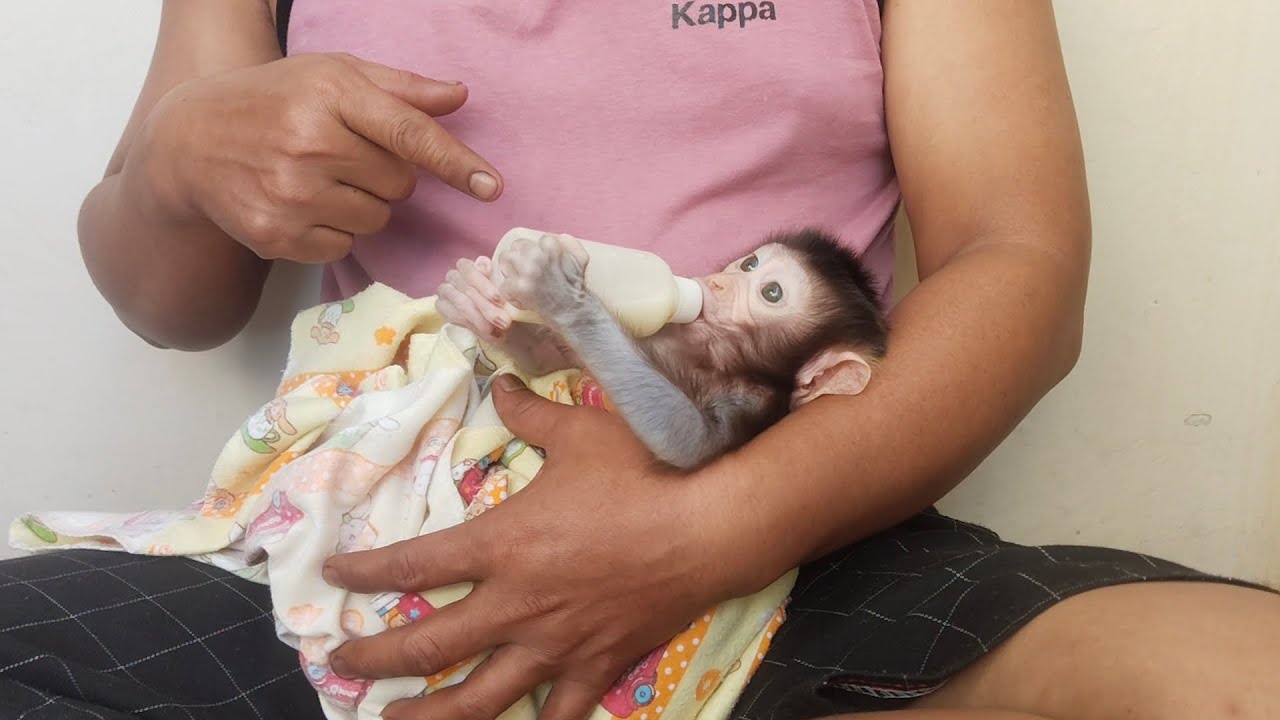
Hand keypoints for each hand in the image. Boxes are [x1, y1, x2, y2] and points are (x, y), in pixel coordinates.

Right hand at [128, 51, 503, 263]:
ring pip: (376, 220)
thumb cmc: (272, 101)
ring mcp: (291, 195)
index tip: (491, 187)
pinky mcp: (277, 235)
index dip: (455, 161)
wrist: (187, 142)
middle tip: (342, 155)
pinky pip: (344, 247)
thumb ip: (398, 89)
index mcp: (330, 95)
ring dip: (361, 204)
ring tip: (317, 178)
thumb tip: (459, 97)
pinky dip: (333, 231)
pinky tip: (300, 204)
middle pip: (400, 184)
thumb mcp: (330, 76)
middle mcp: (310, 144)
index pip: (408, 133)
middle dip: (385, 174)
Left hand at [321, 376, 740, 719]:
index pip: (410, 565)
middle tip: (339, 662)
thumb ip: (531, 413)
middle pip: (425, 646)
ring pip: (477, 699)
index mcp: (501, 545)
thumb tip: (500, 385)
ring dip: (428, 716)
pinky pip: (558, 714)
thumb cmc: (640, 476)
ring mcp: (554, 646)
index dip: (362, 573)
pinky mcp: (595, 668)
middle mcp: (515, 606)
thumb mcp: (581, 432)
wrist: (706, 529)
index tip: (333, 576)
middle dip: (372, 658)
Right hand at [436, 256, 513, 342]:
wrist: (493, 316)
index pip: (470, 271)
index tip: (500, 301)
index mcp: (466, 266)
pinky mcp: (440, 306)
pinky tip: (487, 334)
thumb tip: (484, 265)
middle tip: (504, 322)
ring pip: (461, 303)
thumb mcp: (500, 287)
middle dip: (488, 308)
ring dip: (481, 319)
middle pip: (468, 290)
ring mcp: (445, 290)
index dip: (485, 286)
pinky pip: (454, 316)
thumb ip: (492, 274)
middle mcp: (453, 276)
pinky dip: (473, 326)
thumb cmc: (497, 299)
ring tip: (497, 331)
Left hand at [495, 233, 590, 318]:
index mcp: (550, 246)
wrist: (571, 309)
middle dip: (518, 255)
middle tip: (520, 266)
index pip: (534, 239)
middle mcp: (537, 256)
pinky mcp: (520, 288)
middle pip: (516, 245)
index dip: (534, 248)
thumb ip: (572, 244)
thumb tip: (561, 236)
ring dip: (507, 267)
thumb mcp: (581, 260)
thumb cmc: (574, 286)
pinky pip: (504, 284)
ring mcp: (527, 272)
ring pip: (505, 258)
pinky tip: (516, 295)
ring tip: (512, 276)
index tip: (535, 257)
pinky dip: (508, 292)